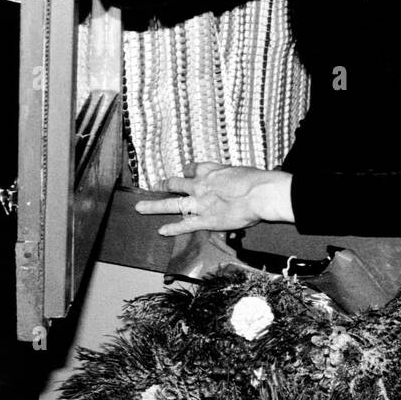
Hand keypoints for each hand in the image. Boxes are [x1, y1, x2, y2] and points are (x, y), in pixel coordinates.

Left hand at [134, 162, 292, 235]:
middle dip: (168, 185)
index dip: (188, 170)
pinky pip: (184, 225)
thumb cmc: (257, 181)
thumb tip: (236, 180)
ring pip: (171, 204)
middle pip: (177, 183)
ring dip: (154, 206)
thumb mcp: (242, 171)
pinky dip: (172, 229)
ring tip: (140, 208)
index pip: (193, 168)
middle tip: (160, 185)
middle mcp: (201, 185)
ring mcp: (200, 203)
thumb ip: (232, 177)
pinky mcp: (205, 220)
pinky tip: (162, 231)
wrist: (260, 194)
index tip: (186, 172)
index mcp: (211, 171)